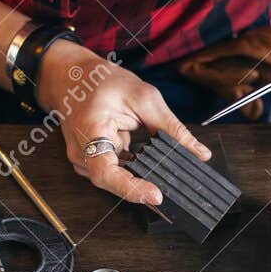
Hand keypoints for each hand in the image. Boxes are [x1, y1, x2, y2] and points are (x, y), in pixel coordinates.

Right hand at [42, 40, 211, 205]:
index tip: (155, 195)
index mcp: (90, 132)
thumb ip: (172, 128)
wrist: (71, 76)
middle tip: (167, 184)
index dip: (131, 189)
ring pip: (116, 177)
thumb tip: (199, 153)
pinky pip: (114, 170)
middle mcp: (82, 152)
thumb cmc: (100, 81)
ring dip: (136, 169)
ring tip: (144, 148)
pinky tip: (136, 149)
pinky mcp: (90, 161)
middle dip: (141, 181)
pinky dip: (129, 164)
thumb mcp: (144, 97)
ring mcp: (83, 159)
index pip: (106, 173)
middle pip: (114, 180)